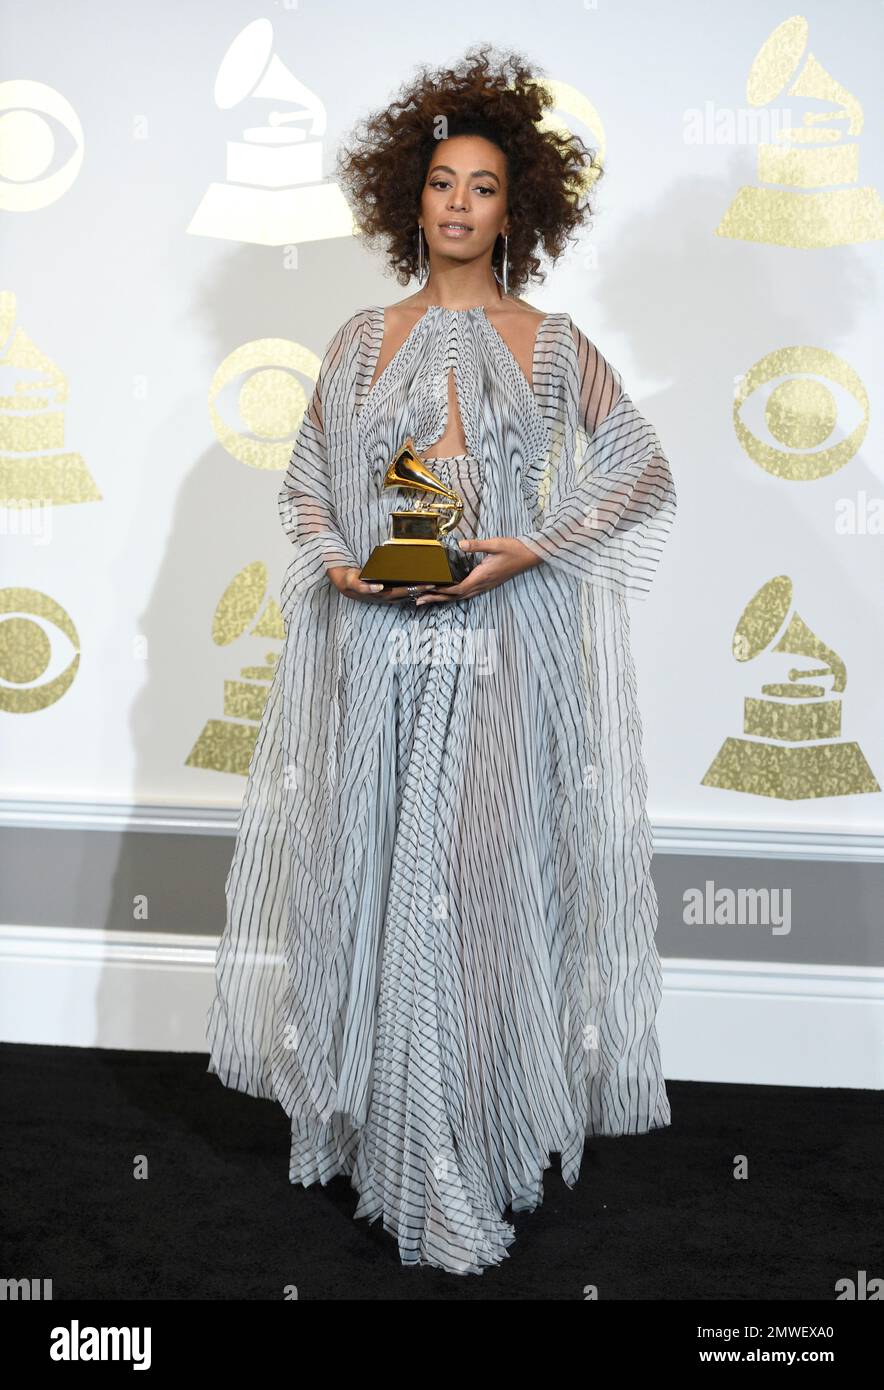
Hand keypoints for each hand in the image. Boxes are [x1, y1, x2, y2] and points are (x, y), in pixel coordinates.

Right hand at [327, 566, 436, 603]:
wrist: (345, 584)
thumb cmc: (351, 581)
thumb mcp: (354, 583)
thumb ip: (365, 586)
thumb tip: (379, 587)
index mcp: (384, 593)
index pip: (406, 591)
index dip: (419, 588)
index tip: (431, 584)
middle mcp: (389, 596)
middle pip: (412, 592)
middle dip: (425, 588)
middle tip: (440, 582)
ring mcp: (389, 594)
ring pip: (410, 593)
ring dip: (421, 589)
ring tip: (435, 583)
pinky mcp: (388, 590)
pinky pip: (405, 590)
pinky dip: (414, 586)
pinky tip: (421, 582)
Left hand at [414, 537, 542, 605]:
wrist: (529, 556)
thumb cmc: (513, 549)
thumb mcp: (495, 544)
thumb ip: (477, 545)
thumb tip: (460, 545)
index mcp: (482, 577)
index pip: (458, 588)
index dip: (442, 591)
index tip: (428, 590)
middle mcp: (482, 585)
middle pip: (455, 596)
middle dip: (437, 599)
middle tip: (419, 600)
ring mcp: (485, 586)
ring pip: (461, 596)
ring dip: (444, 599)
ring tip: (428, 599)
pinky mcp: (487, 584)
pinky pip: (467, 593)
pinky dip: (454, 595)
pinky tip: (448, 593)